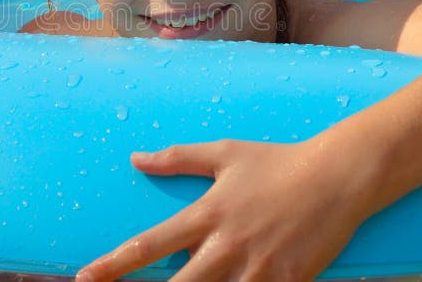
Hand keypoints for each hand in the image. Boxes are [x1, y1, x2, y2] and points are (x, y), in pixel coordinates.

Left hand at [76, 138, 373, 281]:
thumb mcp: (224, 153)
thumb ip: (178, 158)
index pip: (149, 245)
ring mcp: (257, 268)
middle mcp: (226, 245)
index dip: (113, 265)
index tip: (84, 278)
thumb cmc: (277, 162)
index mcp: (206, 213)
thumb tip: (137, 159)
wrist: (336, 177)